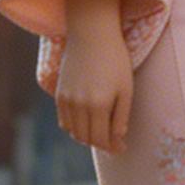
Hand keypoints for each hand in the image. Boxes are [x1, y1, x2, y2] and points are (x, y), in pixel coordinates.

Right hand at [57, 0, 132, 153]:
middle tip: (114, 142)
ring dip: (87, 137)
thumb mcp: (126, 89)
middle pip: (86, 138)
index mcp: (98, 105)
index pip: (101, 138)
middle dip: (101, 143)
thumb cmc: (115, 60)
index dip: (112, 147)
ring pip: (73, 132)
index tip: (122, 148)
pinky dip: (74, 127)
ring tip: (102, 133)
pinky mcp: (58, 94)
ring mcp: (65, 100)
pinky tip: (87, 123)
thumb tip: (117, 140)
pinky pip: (64, 121)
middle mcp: (78, 105)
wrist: (91, 36)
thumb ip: (121, 117)